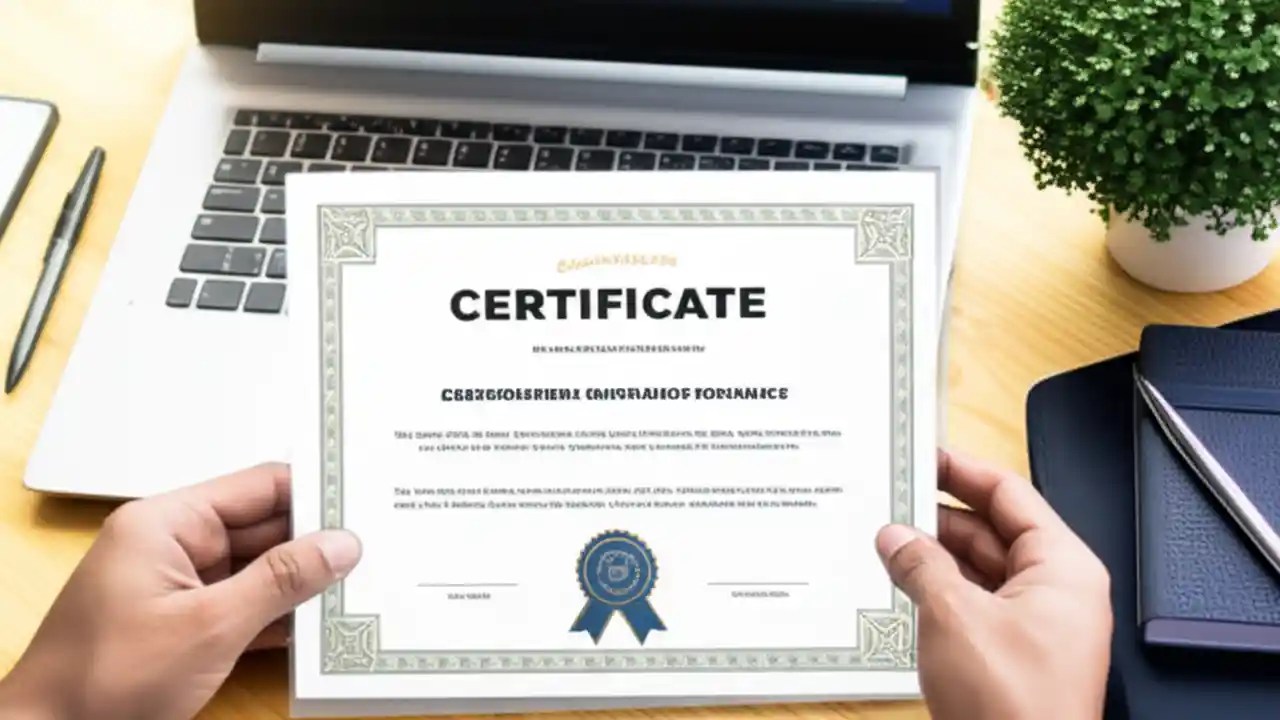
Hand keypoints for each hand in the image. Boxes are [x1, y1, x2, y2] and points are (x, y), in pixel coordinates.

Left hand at [0, 463, 361, 719]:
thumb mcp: (208, 627)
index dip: (314, 491)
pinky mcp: (183, 624)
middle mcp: (171, 545)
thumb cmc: (100, 682)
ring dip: (301, 583)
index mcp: (166, 523)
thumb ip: (280, 581)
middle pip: (263, 527)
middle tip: (373, 552)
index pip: (258, 486)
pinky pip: (244, 605)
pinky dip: (278, 615)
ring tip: (355, 587)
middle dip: (315, 542)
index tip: (362, 501)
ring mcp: (177, 586)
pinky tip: (317, 624)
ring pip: (258, 569)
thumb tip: (337, 546)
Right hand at [875, 450, 1111, 719]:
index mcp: (1062, 567)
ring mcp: (1034, 625)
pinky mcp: (1010, 654)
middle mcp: (1055, 590)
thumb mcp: (953, 618)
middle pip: (992, 531)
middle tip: (889, 499)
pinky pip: (972, 604)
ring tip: (884, 541)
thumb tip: (896, 537)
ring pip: (977, 570)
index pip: (1010, 495)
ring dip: (932, 557)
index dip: (963, 471)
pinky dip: (937, 591)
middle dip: (938, 518)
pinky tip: (899, 584)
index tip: (924, 453)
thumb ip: (920, 566)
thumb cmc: (1013, 707)